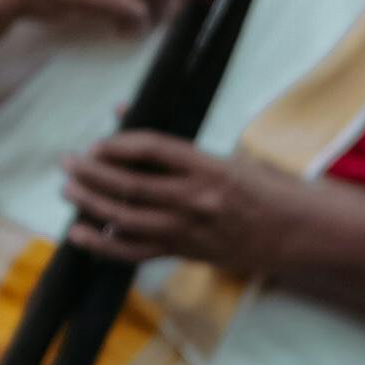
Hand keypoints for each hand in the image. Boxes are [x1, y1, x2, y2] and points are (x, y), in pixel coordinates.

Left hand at [53, 127, 271, 276]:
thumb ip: (174, 143)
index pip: (152, 148)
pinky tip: (79, 234)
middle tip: (67, 162)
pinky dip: (103, 244)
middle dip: (91, 173)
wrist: (296, 232)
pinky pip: (135, 252)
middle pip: (130, 185)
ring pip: (125, 219)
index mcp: (208, 166)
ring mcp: (188, 229)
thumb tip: (123, 112)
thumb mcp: (228, 155)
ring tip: (68, 190)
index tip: (96, 143)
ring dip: (90, 204)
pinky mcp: (184, 252)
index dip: (117, 145)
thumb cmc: (264, 186)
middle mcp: (195, 198)